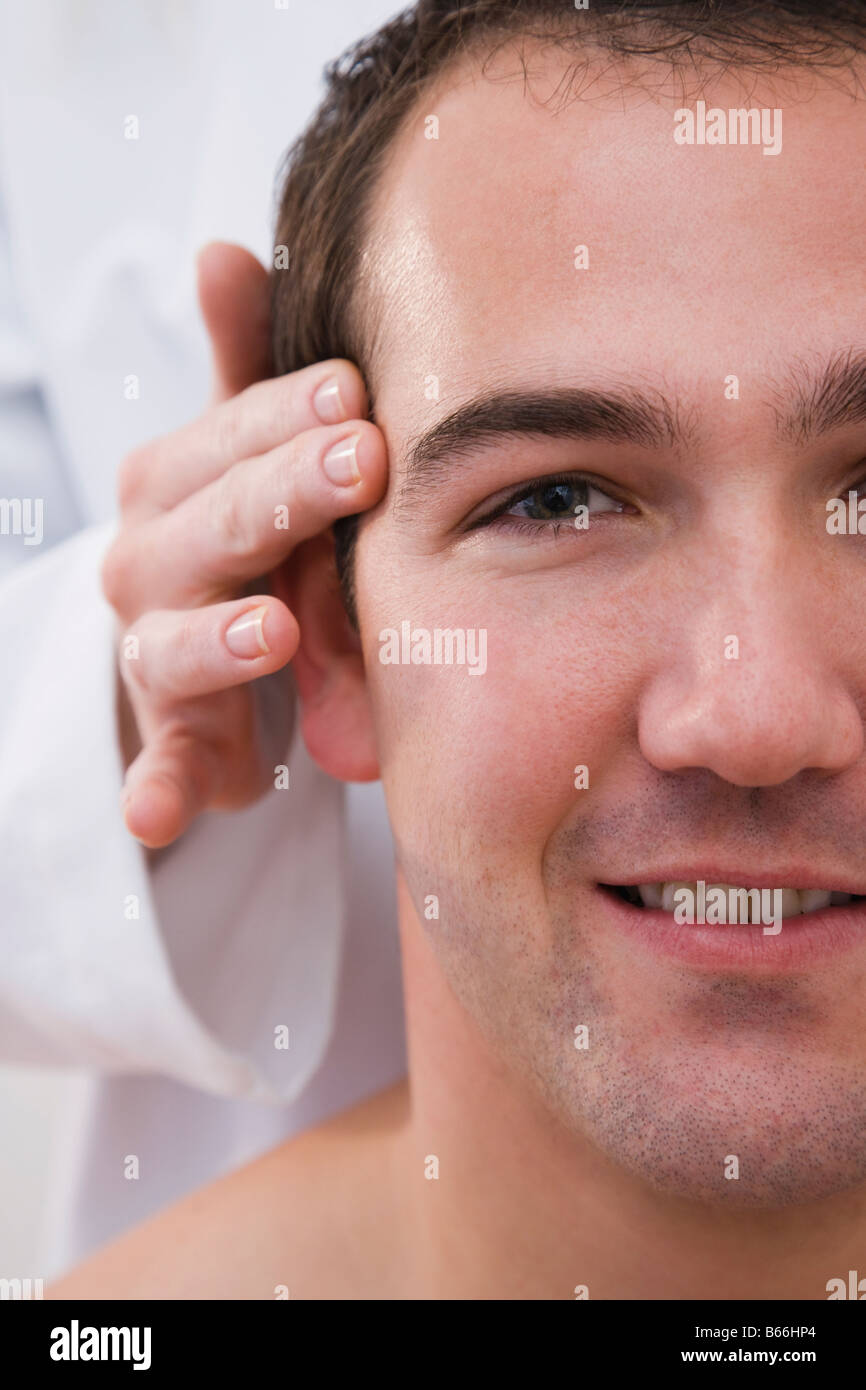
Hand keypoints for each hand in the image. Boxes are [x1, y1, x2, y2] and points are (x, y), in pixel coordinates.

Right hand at [101, 242, 385, 847]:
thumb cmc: (232, 539)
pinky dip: (154, 789)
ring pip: (176, 644)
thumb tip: (221, 246)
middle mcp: (153, 564)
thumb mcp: (236, 454)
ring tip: (270, 633)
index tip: (359, 392)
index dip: (290, 415)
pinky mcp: (169, 739)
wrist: (192, 658)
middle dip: (282, 497)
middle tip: (358, 465)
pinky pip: (154, 766)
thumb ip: (240, 367)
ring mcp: (156, 655)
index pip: (232, 440)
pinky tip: (157, 814)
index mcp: (176, 485)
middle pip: (214, 526)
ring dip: (217, 640)